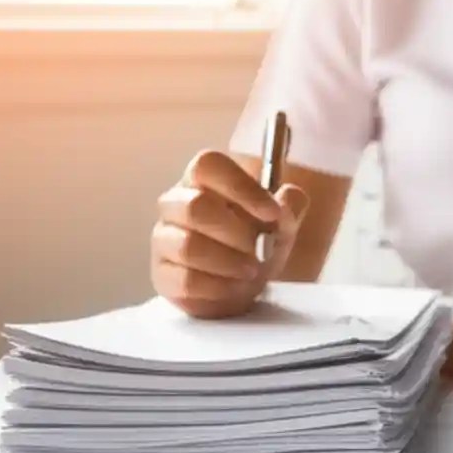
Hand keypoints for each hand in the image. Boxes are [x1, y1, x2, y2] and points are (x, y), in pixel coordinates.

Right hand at [151, 151, 308, 318]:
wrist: (246, 287)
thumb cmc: (258, 247)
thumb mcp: (283, 227)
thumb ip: (289, 209)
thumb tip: (288, 197)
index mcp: (203, 181)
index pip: (208, 165)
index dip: (241, 187)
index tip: (272, 212)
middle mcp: (176, 204)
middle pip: (195, 206)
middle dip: (236, 232)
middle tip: (260, 249)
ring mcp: (164, 240)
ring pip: (188, 246)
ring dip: (228, 262)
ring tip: (252, 271)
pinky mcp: (163, 276)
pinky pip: (185, 280)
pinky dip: (218, 288)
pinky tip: (235, 288)